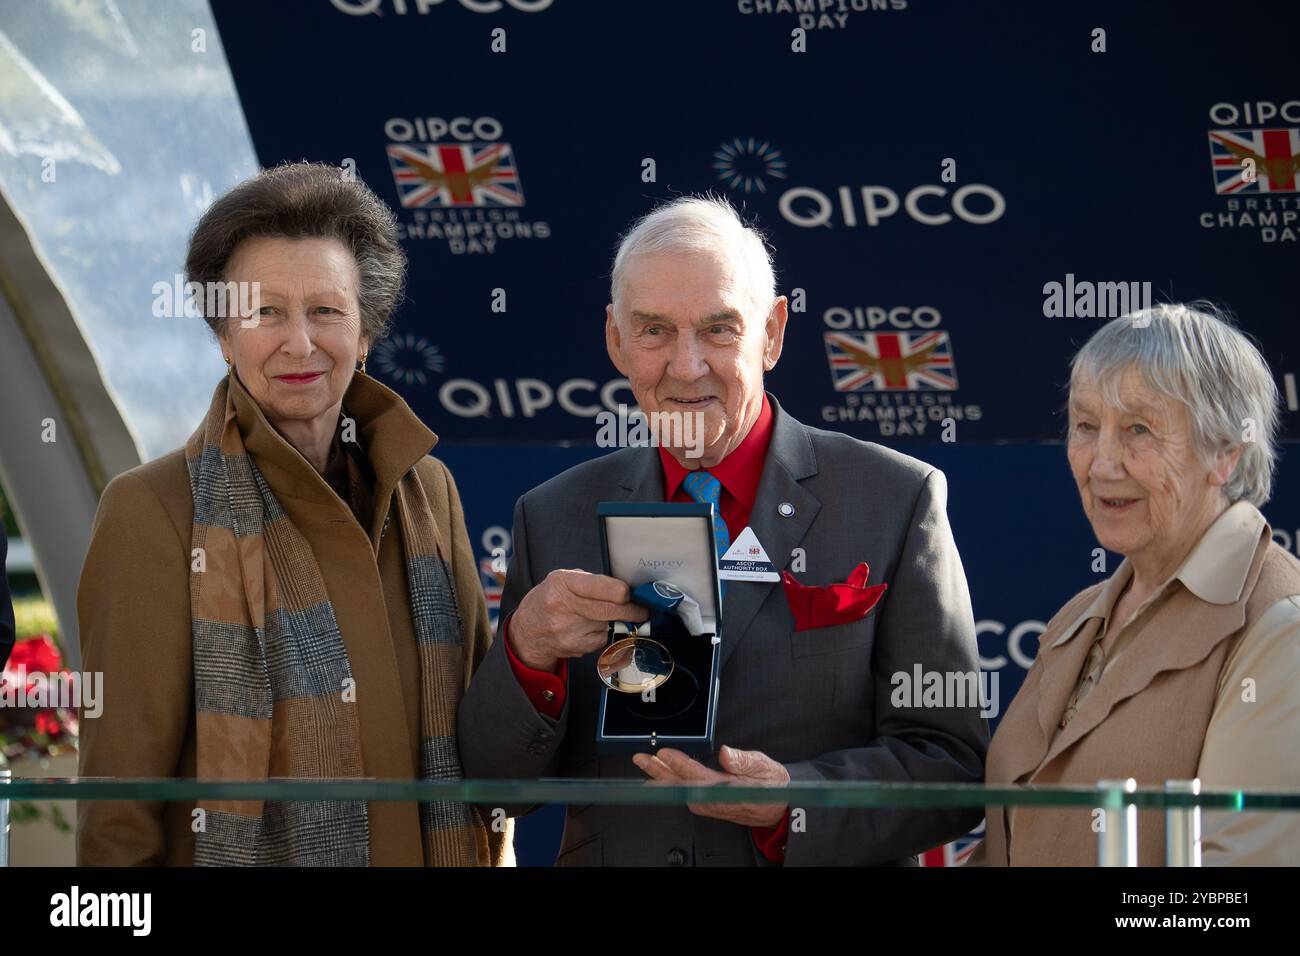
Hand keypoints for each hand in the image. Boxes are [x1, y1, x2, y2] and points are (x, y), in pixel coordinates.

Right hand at [509, 569, 648, 671]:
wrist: (528, 631)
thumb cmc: (550, 600)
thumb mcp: (563, 580)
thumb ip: (591, 582)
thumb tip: (624, 591)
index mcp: (563, 583)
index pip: (601, 587)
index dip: (622, 592)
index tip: (630, 594)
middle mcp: (564, 606)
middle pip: (610, 610)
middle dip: (632, 611)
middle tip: (641, 611)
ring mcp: (569, 630)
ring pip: (608, 625)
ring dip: (610, 621)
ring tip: (593, 616)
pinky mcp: (575, 647)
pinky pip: (601, 639)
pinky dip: (600, 634)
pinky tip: (586, 629)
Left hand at [633, 745, 789, 827]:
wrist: (777, 807)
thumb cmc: (771, 785)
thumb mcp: (765, 767)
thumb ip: (745, 760)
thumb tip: (726, 753)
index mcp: (727, 790)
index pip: (697, 776)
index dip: (679, 764)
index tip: (664, 753)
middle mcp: (713, 800)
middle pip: (681, 785)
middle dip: (658, 771)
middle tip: (641, 758)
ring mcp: (707, 803)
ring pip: (679, 788)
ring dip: (660, 775)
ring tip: (645, 762)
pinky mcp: (705, 803)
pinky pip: (682, 792)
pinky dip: (669, 781)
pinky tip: (660, 774)